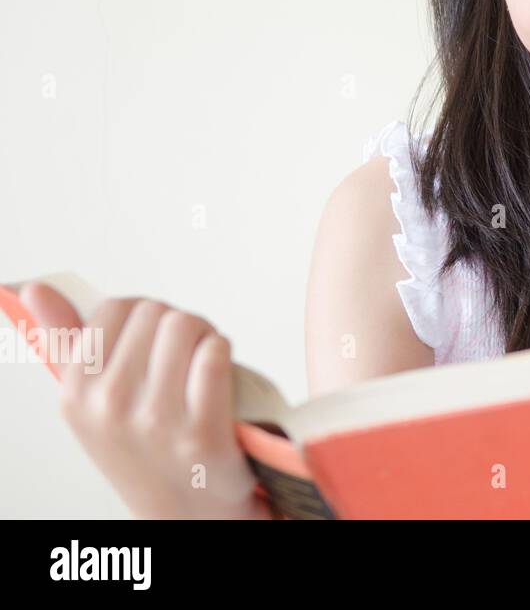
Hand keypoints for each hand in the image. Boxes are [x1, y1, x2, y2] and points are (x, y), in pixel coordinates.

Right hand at [20, 282, 269, 519]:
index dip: (147, 318)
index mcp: (75, 393)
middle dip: (180, 327)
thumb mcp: (95, 400)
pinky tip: (223, 380)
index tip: (155, 345)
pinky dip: (226, 355)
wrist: (190, 511)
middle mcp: (108, 407)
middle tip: (187, 361)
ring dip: (206, 337)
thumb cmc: (147, 446)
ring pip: (188, 325)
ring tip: (205, 368)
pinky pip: (215, 353)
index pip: (115, 307)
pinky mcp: (201, 433)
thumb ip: (67, 341)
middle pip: (159, 312)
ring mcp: (155, 421)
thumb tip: (35, 288)